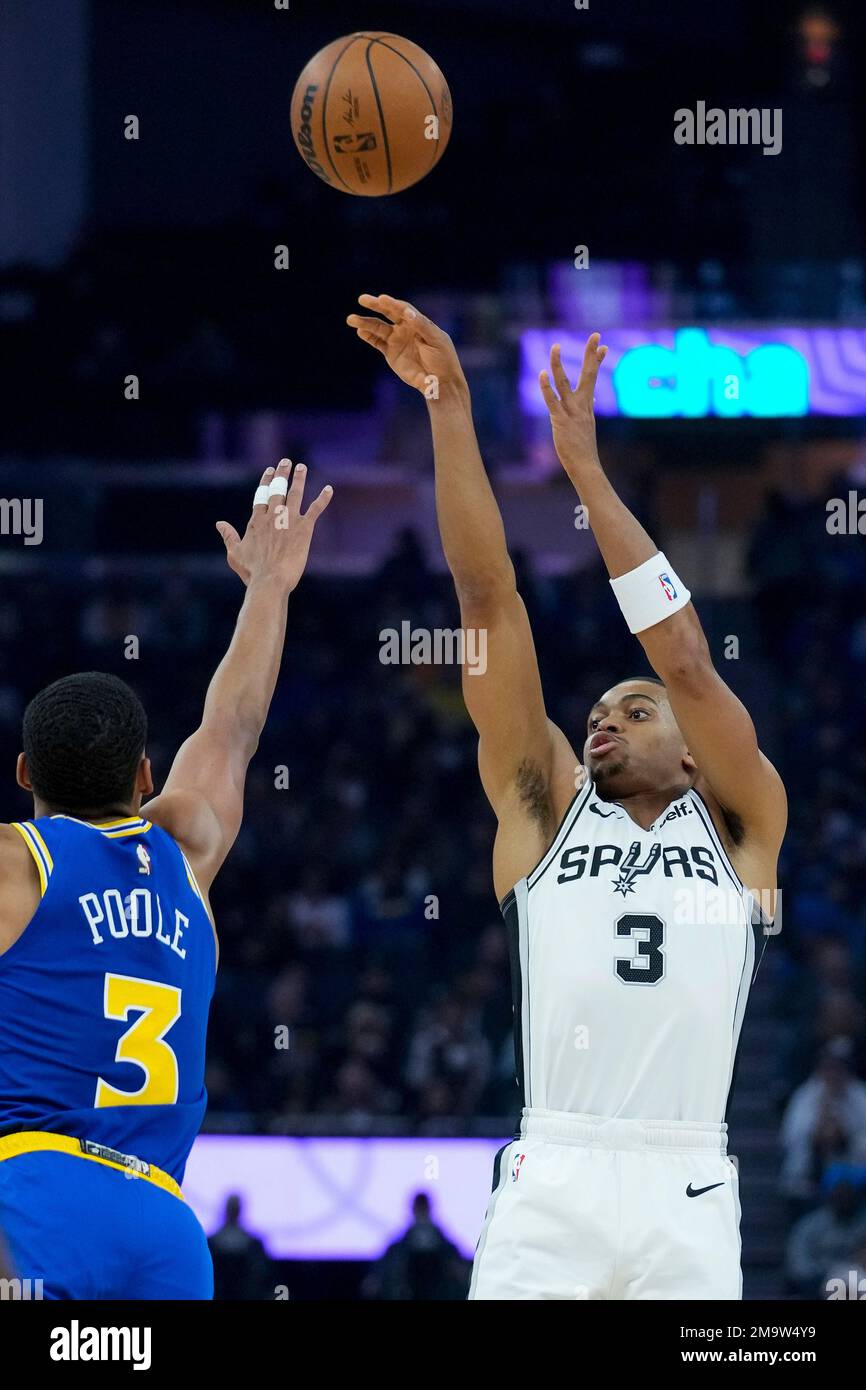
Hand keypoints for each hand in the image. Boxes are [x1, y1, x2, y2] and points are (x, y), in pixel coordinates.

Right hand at [216, 459, 332, 593]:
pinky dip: (323, 499)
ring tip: (301, 467)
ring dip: (299, 479)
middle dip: (282, 474)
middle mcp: (273, 516)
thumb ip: (228, 536)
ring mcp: (289, 520)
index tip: (270, 470)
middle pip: (277, 489)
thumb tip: (219, 523)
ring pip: (295, 494)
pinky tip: (329, 489)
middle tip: (286, 462)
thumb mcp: (235, 553)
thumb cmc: (252, 571)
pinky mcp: (304, 528)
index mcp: (257, 521)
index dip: (266, 481)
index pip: (262, 495)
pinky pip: (315, 509)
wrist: (270, 580)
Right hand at [347, 293, 466, 398]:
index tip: (382, 299)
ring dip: (365, 323)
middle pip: (388, 313)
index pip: (403, 309)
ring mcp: (397, 340)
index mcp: (418, 321)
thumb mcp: (436, 340)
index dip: (393, 304)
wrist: (440, 381)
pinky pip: (377, 343)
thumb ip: (421, 326)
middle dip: (375, 305)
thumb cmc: (443, 358)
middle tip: (362, 299)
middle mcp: (405, 328)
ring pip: (378, 328)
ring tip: (351, 319)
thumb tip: (407, 314)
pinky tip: (360, 332)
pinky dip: (369, 337)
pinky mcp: (391, 353)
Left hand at [539, 333, 607, 477]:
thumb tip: (589, 403)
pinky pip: (552, 401)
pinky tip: (542, 373)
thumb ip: (585, 413)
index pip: (593, 378)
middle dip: (590, 354)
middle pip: (588, 374)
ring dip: (559, 364)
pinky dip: (546, 387)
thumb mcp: (586, 427)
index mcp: (587, 406)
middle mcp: (582, 406)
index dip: (597, 361)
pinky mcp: (561, 421)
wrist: (586, 466)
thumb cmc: (584, 450)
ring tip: (556, 346)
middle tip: (595, 335)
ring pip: (565, 383)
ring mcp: (572, 412)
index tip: (601, 346)